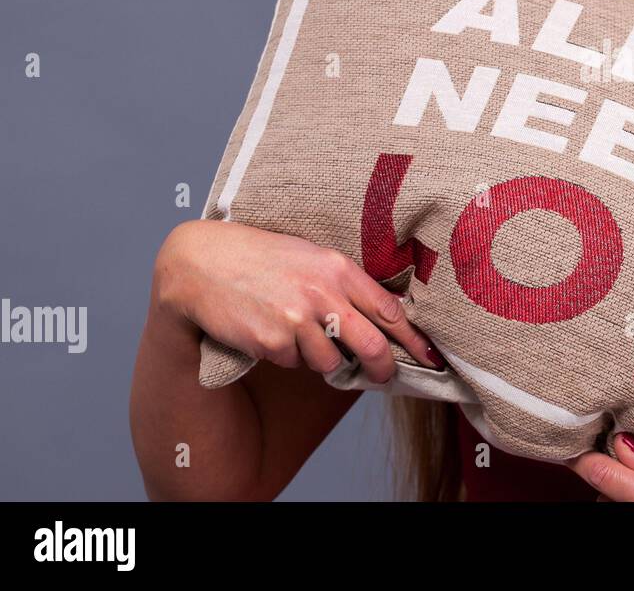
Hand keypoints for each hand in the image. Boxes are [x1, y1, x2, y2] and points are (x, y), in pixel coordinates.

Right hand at [154, 218, 443, 383]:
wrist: (203, 263)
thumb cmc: (262, 258)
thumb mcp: (311, 258)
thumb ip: (344, 284)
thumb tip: (382, 318)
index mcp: (338, 268)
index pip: (389, 310)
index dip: (413, 339)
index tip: (429, 355)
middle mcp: (323, 293)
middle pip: (372, 345)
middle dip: (383, 368)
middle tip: (386, 376)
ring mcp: (297, 319)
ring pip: (330, 362)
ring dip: (322, 360)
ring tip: (299, 335)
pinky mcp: (272, 340)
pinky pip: (293, 363)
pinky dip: (287, 356)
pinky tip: (270, 332)